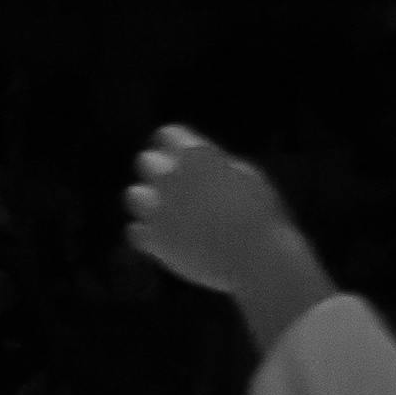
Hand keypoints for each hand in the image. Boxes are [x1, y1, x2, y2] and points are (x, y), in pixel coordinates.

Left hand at [124, 131, 297, 295]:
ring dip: (147, 201)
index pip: (167, 134)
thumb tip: (203, 162)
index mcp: (197, 155)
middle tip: (174, 186)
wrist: (258, 260)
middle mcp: (171, 177)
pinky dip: (147, 234)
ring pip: (132, 195)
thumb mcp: (247, 176)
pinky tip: (166, 238)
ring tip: (166, 212)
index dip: (172, 145)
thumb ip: (216, 164)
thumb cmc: (262, 216)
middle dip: (158, 171)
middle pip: (145, 162)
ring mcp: (158, 210)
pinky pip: (135, 231)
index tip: (176, 155)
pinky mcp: (153, 241)